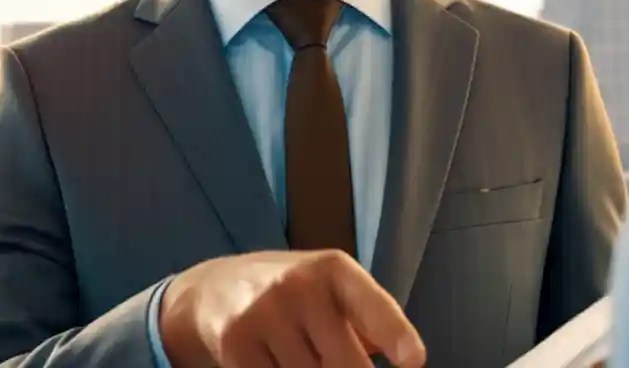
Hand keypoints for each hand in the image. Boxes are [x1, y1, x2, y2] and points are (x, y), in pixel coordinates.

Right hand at [160, 250, 425, 367]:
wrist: (215, 287)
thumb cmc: (293, 295)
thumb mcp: (332, 291)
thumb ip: (369, 323)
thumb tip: (404, 359)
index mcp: (334, 269)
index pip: (375, 308)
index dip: (398, 338)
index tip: (413, 361)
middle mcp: (300, 285)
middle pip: (347, 365)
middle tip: (336, 363)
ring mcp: (264, 313)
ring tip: (302, 358)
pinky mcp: (236, 343)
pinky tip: (277, 363)